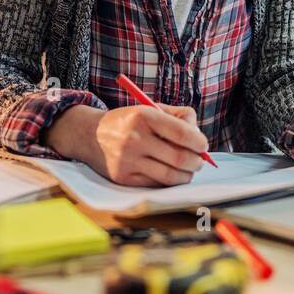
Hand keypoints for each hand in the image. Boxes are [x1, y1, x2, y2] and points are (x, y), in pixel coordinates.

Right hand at [90, 102, 209, 186]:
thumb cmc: (128, 122)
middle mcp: (134, 138)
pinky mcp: (123, 178)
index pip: (182, 133)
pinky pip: (156, 184)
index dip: (199, 142)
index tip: (203, 146)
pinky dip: (169, 182)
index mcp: (143, 116)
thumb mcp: (150, 108)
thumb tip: (198, 135)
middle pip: (179, 158)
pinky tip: (171, 174)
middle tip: (199, 161)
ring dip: (186, 175)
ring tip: (188, 170)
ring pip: (170, 176)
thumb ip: (178, 116)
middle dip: (196, 162)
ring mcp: (128, 160)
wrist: (90, 135)